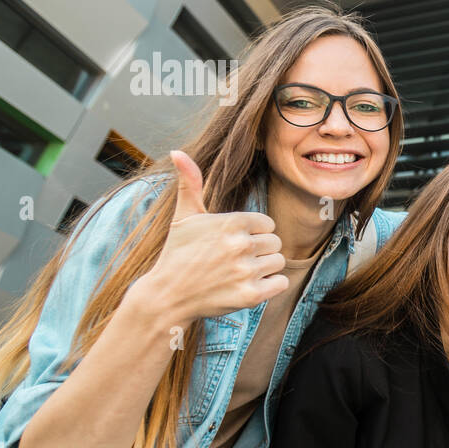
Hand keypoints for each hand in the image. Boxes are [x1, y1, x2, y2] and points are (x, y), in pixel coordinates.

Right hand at [134, 150, 287, 326]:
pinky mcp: (251, 295)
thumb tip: (177, 151)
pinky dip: (269, 286)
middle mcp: (241, 244)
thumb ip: (190, 183)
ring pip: (278, 262)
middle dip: (259, 251)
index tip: (233, 242)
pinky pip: (281, 283)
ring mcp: (246, 271)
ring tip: (238, 272)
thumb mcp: (183, 217)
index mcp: (231, 222)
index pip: (267, 224)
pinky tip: (247, 285)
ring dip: (264, 268)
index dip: (253, 233)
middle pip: (275, 243)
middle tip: (235, 260)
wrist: (167, 296)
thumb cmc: (177, 253)